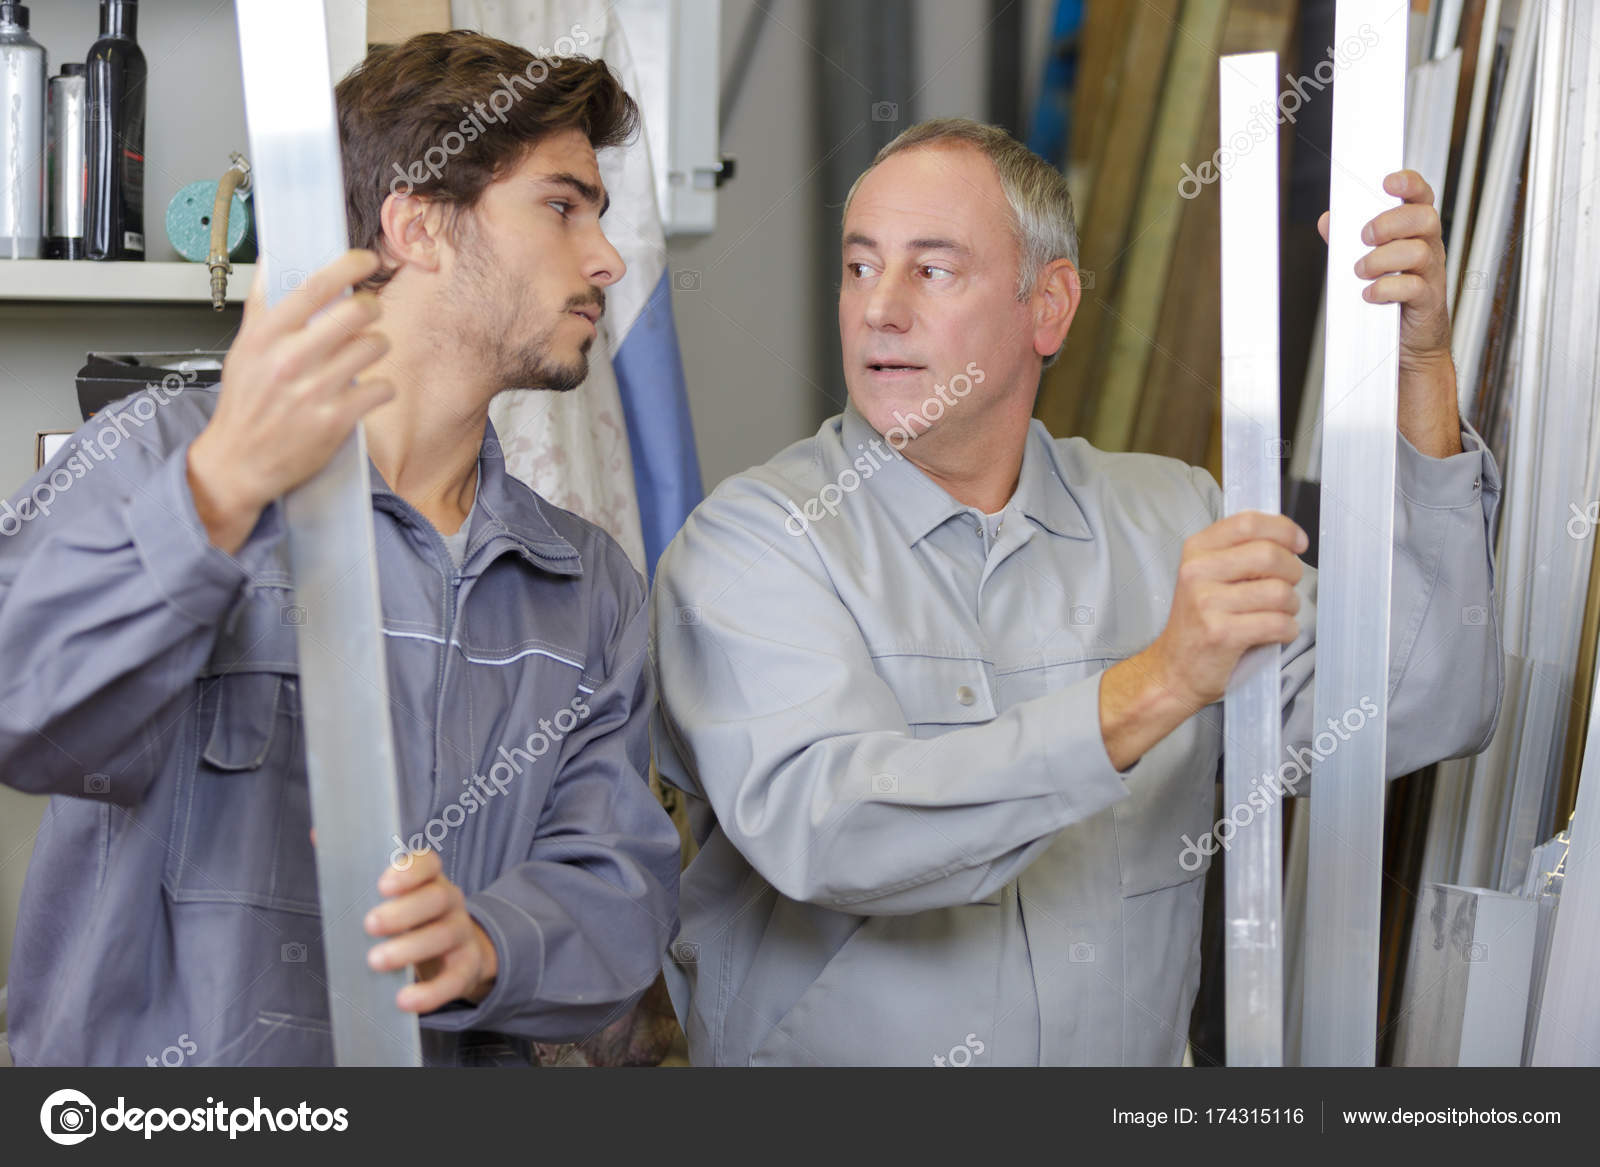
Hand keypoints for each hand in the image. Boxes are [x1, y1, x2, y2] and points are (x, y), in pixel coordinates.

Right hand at [187, 250, 395, 553]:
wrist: (239, 462)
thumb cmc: (244, 405)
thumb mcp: (243, 348)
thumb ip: (261, 305)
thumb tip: (271, 263)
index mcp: (267, 336)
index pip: (314, 286)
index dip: (349, 265)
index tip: (366, 259)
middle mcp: (290, 359)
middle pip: (356, 311)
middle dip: (371, 307)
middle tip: (368, 312)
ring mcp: (315, 390)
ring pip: (374, 346)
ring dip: (377, 347)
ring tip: (363, 354)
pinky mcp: (336, 420)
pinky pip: (380, 388)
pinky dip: (380, 388)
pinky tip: (366, 390)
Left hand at [365, 847, 498, 1013]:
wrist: (454, 952)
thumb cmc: (408, 918)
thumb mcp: (388, 895)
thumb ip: (356, 868)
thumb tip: (320, 834)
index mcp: (428, 879)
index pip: (428, 863)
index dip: (409, 871)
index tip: (382, 884)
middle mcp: (449, 901)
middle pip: (436, 898)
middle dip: (403, 911)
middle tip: (369, 924)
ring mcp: (460, 934)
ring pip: (443, 936)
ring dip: (409, 949)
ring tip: (375, 962)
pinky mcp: (465, 968)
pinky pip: (454, 980)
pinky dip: (430, 992)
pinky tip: (404, 1000)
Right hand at [1099, 512, 1305, 770]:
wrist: (1173, 670)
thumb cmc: (1199, 622)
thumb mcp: (1207, 576)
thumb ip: (1238, 553)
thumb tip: (1287, 540)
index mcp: (1196, 551)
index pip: (1248, 522)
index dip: (1283, 529)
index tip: (1298, 543)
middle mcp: (1197, 572)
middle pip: (1269, 554)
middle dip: (1292, 571)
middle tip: (1287, 586)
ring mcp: (1207, 603)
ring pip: (1279, 592)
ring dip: (1291, 606)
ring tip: (1278, 614)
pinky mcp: (1222, 634)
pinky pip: (1278, 624)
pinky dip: (1287, 630)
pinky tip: (1275, 633)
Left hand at [1318, 169, 1461, 456]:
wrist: (1407, 344)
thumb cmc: (1388, 297)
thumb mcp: (1365, 263)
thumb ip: (1347, 240)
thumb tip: (1327, 220)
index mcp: (1415, 232)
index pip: (1421, 196)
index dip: (1409, 183)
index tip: (1387, 181)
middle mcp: (1429, 247)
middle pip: (1423, 217)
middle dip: (1389, 223)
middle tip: (1364, 238)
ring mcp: (1432, 274)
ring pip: (1418, 251)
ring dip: (1381, 259)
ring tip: (1360, 273)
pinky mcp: (1428, 301)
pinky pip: (1413, 287)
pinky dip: (1386, 289)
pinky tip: (1369, 295)